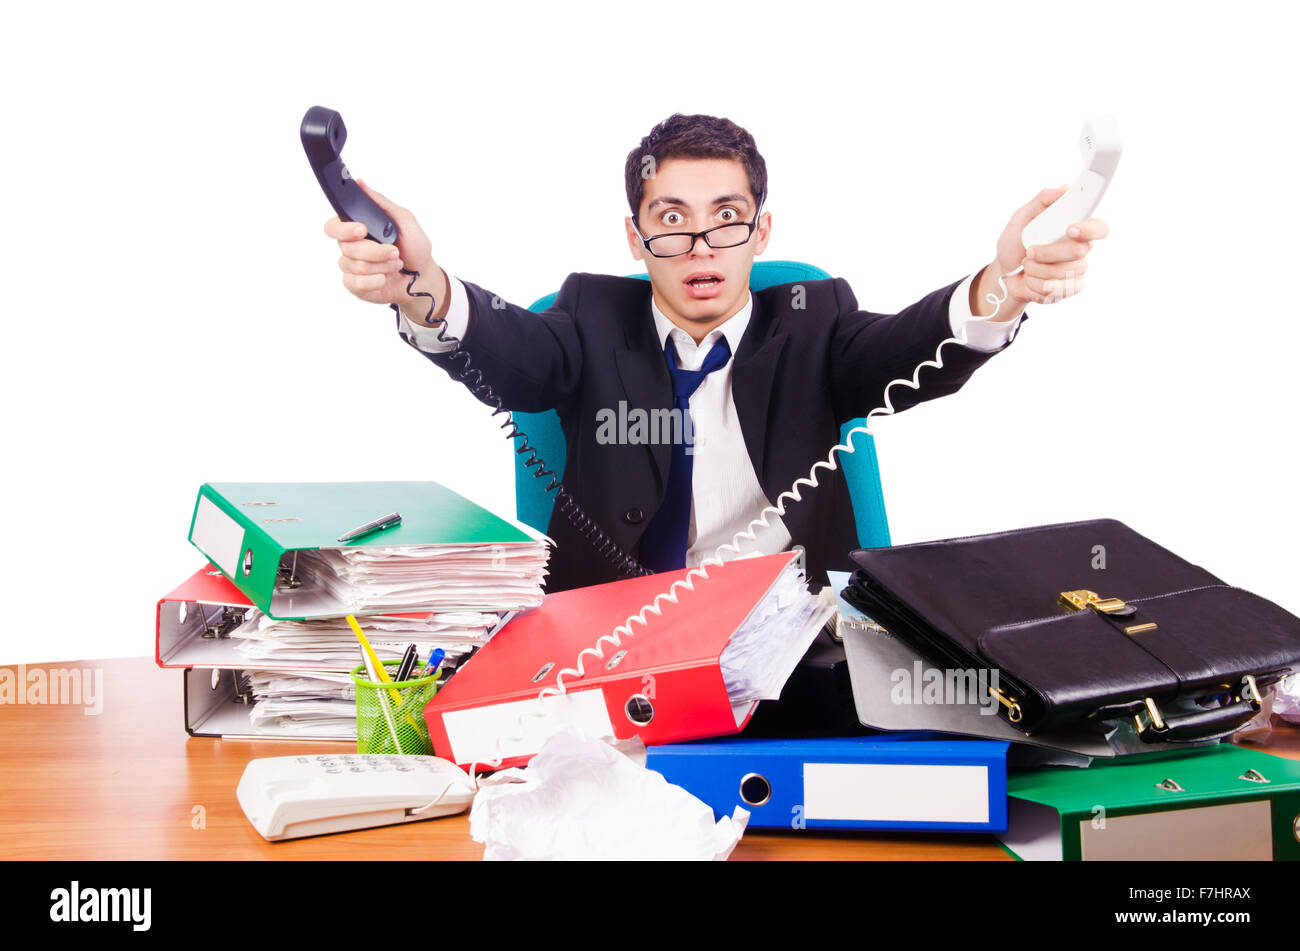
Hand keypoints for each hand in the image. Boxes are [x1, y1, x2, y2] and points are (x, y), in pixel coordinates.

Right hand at [323, 181, 447, 323]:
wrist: (423, 277)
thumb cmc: (415, 248)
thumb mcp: (404, 219)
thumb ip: (381, 202)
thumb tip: (361, 183)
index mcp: (356, 228)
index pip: (333, 226)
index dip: (345, 229)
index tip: (363, 230)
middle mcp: (350, 247)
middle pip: (347, 248)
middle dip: (376, 251)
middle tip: (394, 251)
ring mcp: (351, 267)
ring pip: (356, 266)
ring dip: (382, 266)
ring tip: (395, 263)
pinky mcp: (355, 285)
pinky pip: (358, 283)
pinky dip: (377, 280)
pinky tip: (385, 278)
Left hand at [988, 185, 1108, 309]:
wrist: (1005, 273)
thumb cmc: (1015, 243)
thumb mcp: (1021, 217)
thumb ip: (1042, 200)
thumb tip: (1063, 189)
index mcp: (1075, 229)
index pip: (1099, 228)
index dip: (1089, 229)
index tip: (1070, 230)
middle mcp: (1080, 250)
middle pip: (1078, 252)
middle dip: (1047, 252)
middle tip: (1029, 251)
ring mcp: (1076, 271)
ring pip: (1062, 272)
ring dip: (1035, 269)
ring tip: (1027, 265)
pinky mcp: (1068, 289)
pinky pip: (1055, 289)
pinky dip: (1035, 284)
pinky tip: (1031, 279)